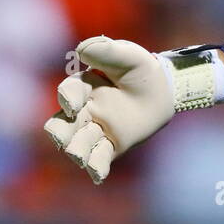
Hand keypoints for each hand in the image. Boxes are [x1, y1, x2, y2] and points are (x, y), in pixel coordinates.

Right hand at [44, 35, 173, 183]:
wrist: (164, 91)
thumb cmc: (141, 70)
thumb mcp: (128, 56)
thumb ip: (107, 51)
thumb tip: (81, 49)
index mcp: (85, 86)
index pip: (69, 93)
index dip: (67, 98)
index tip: (72, 104)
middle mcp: (86, 110)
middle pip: (62, 125)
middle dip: (59, 133)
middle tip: (62, 138)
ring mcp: (98, 130)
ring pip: (78, 144)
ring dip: (77, 151)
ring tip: (79, 156)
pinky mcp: (112, 146)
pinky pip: (99, 159)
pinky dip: (96, 167)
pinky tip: (98, 174)